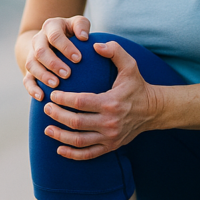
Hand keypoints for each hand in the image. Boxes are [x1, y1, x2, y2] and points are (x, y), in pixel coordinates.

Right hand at [23, 15, 90, 100]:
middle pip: (41, 51)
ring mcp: (32, 55)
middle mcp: (38, 40)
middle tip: (67, 74)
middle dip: (53, 63)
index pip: (55, 36)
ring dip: (43, 76)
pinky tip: (41, 97)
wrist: (53, 38)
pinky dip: (32, 89)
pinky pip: (27, 79)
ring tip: (56, 85)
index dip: (65, 47)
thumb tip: (84, 37)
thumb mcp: (77, 24)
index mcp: (50, 27)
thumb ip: (82, 26)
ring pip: (32, 65)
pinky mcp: (30, 69)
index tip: (78, 59)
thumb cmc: (71, 32)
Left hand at [42, 40, 161, 159]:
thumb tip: (95, 44)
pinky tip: (59, 149)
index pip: (80, 102)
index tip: (53, 94)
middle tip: (46, 108)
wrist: (153, 110)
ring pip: (79, 141)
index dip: (63, 99)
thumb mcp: (130, 65)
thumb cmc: (137, 86)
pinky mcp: (111, 146)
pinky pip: (88, 154)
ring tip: (47, 129)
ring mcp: (110, 137)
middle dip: (57, 115)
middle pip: (76, 122)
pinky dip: (72, 154)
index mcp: (111, 102)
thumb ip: (114, 51)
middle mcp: (110, 122)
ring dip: (60, 136)